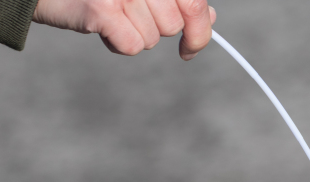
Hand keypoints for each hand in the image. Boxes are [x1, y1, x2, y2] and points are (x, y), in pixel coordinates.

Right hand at [32, 0, 216, 59]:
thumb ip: (175, 0)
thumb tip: (208, 19)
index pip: (194, 3)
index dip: (199, 32)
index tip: (190, 49)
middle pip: (173, 25)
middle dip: (154, 29)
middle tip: (127, 13)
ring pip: (152, 37)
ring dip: (133, 34)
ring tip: (110, 14)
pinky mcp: (103, 8)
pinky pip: (132, 45)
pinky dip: (117, 43)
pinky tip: (101, 25)